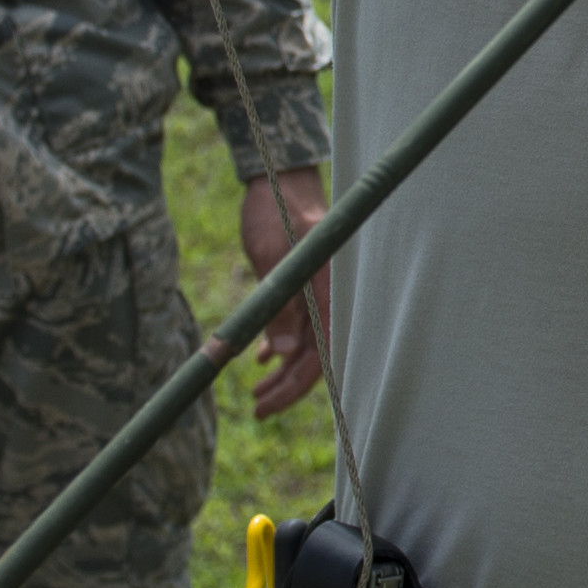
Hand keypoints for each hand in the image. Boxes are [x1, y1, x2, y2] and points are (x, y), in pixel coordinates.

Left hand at [234, 168, 332, 417]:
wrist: (280, 180)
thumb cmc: (279, 211)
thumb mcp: (273, 256)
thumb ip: (280, 305)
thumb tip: (283, 354)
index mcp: (332, 291)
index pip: (321, 354)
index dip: (295, 385)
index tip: (267, 406)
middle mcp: (329, 297)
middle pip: (315, 356)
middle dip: (287, 386)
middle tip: (257, 408)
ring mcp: (317, 293)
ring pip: (305, 345)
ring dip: (283, 370)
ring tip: (256, 391)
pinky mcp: (303, 286)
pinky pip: (298, 326)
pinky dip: (281, 344)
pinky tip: (264, 357)